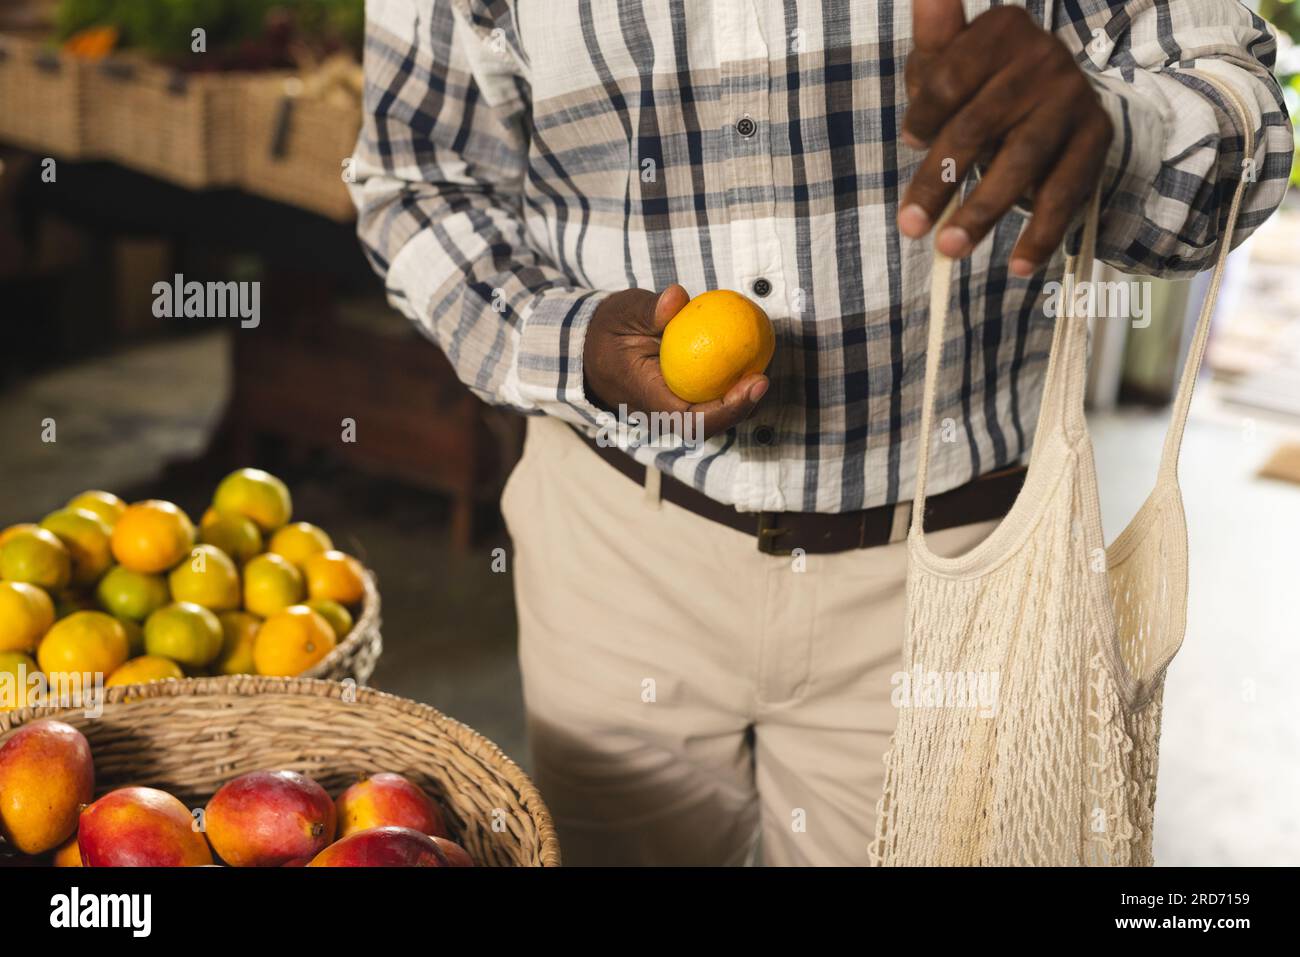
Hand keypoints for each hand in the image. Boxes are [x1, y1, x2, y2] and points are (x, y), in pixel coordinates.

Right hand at [583, 284, 768, 439]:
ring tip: (759, 367)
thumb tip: (678, 297)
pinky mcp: (677, 402)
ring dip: (738, 399)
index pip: (691, 420)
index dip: (727, 409)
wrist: (588, 350)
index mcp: (645, 398)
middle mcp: (660, 414)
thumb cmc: (608, 330)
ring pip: (710, 416)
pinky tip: (748, 360)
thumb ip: (649, 308)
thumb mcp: (623, 312)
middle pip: (708, 425)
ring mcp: (669, 411)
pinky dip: (728, 385)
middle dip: (741, 407)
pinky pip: (707, 400)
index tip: (752, 384)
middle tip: (763, 376)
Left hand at [898, 0, 1112, 276]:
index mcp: (1001, 29)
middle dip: (940, 180)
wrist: (1053, 98)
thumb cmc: (979, 85)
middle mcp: (1045, 56)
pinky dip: (1042, 231)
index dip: (925, 115)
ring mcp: (1074, 97)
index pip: (952, 76)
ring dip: (984, 211)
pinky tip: (1020, 266)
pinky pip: (1067, 189)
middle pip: (980, 124)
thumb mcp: (948, 58)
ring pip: (1022, 160)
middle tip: (911, 228)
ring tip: (950, 249)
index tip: (907, 144)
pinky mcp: (1097, 136)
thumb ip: (936, 33)